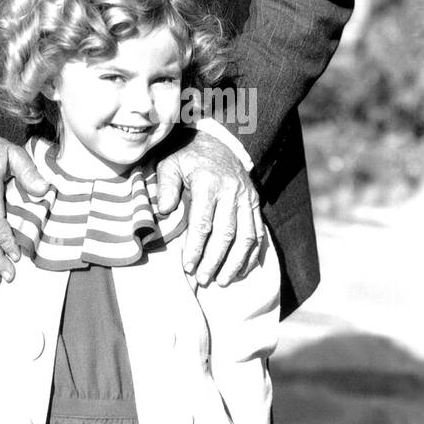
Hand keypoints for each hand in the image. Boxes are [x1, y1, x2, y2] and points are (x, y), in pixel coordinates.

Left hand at [155, 133, 263, 286]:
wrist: (215, 141)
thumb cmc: (187, 157)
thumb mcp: (170, 164)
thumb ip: (166, 186)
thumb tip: (164, 211)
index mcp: (208, 183)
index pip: (203, 224)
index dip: (196, 248)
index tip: (187, 267)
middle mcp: (232, 191)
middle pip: (226, 234)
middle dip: (214, 261)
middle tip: (203, 279)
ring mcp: (246, 197)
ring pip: (246, 237)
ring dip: (235, 262)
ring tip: (222, 281)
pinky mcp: (255, 202)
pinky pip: (258, 233)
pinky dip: (251, 254)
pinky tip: (241, 270)